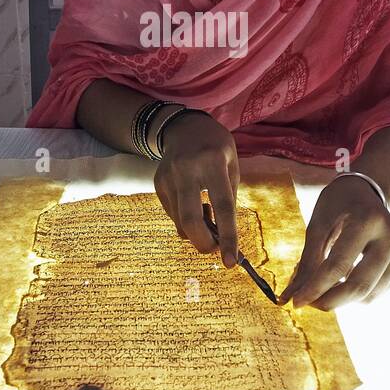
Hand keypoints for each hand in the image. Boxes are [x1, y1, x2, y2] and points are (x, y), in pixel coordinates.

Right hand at [153, 110, 240, 268]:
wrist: (185, 127)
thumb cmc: (216, 147)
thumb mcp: (232, 165)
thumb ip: (229, 198)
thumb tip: (221, 237)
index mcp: (212, 162)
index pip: (223, 206)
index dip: (228, 236)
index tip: (231, 261)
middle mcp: (186, 170)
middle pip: (190, 220)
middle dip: (204, 244)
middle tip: (215, 250)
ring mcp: (168, 177)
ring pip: (179, 222)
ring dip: (197, 231)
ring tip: (207, 215)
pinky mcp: (157, 184)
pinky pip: (172, 214)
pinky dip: (185, 219)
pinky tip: (193, 204)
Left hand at [280, 175, 389, 308]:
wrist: (368, 190)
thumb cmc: (338, 205)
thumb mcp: (318, 224)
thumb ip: (308, 261)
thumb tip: (292, 297)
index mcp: (368, 219)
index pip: (338, 265)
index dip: (315, 288)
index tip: (296, 303)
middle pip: (359, 285)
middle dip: (330, 301)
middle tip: (310, 304)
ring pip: (370, 294)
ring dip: (343, 298)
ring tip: (325, 286)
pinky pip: (379, 290)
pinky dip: (358, 293)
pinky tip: (347, 277)